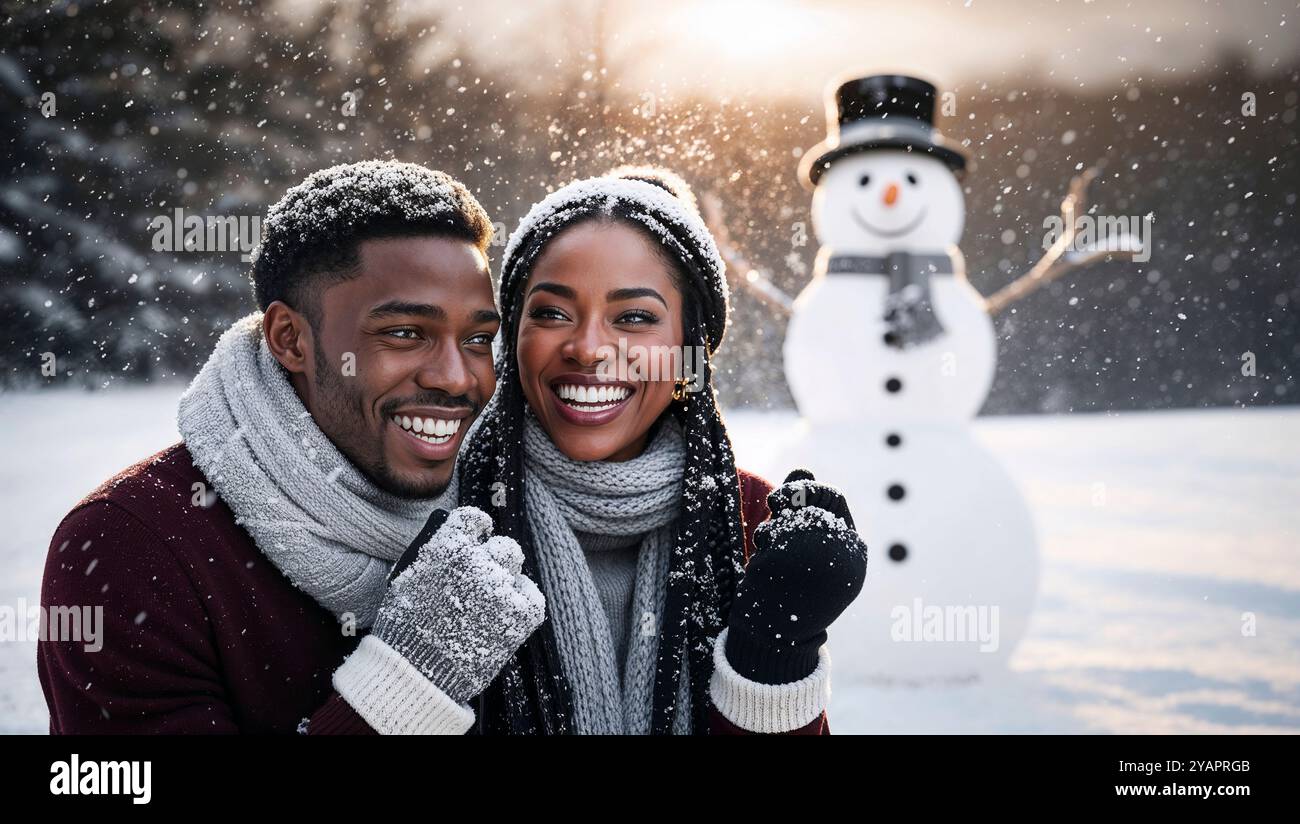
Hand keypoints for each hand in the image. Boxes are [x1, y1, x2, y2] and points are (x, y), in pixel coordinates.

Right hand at [372, 506, 544, 703]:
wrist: (417, 673)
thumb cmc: (405, 630)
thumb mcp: (407, 579)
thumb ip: (433, 556)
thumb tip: (451, 542)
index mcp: (449, 547)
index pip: (473, 518)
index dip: (477, 525)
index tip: (479, 531)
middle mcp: (479, 560)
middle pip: (501, 546)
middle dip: (493, 558)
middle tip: (484, 577)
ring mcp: (502, 586)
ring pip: (514, 568)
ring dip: (503, 581)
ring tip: (487, 605)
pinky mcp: (521, 613)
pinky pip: (531, 595)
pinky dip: (522, 601)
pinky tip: (506, 613)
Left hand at [726, 470, 866, 683]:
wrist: (772, 639)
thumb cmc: (784, 593)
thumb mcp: (798, 545)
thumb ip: (803, 507)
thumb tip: (804, 468)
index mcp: (854, 554)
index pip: (834, 500)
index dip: (804, 493)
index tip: (780, 504)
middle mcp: (849, 551)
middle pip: (818, 496)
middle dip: (791, 498)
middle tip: (774, 506)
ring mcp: (829, 552)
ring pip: (797, 510)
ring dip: (775, 522)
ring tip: (767, 547)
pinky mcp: (804, 556)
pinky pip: (782, 525)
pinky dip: (768, 538)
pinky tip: (763, 563)